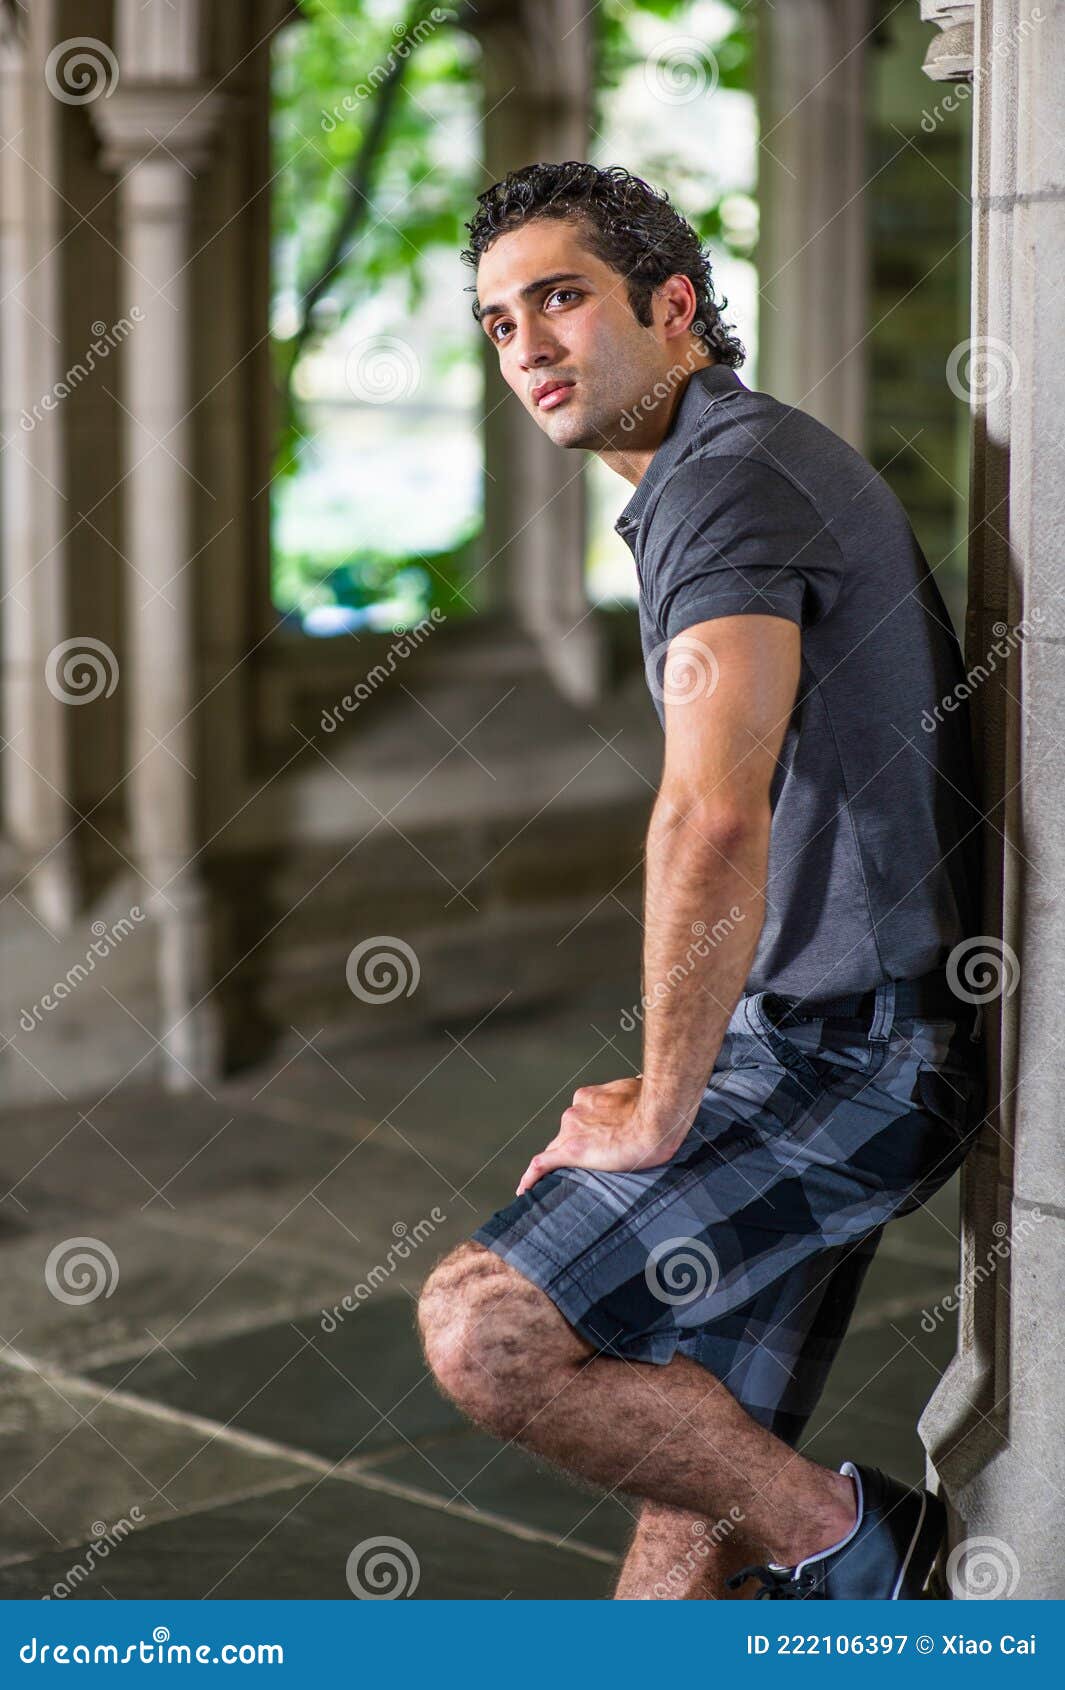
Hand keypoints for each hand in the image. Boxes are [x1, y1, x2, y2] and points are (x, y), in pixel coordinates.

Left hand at [516, 1077, 692, 1195]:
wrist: (658, 1118)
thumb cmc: (656, 1106)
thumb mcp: (639, 1091)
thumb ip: (631, 1093)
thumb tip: (642, 1086)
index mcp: (588, 1098)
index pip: (576, 1120)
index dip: (579, 1133)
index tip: (587, 1142)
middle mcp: (575, 1112)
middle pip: (564, 1136)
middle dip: (573, 1150)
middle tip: (590, 1166)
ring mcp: (571, 1132)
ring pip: (556, 1151)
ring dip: (561, 1165)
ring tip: (568, 1184)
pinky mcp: (572, 1152)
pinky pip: (542, 1165)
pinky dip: (531, 1177)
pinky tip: (524, 1190)